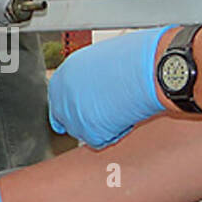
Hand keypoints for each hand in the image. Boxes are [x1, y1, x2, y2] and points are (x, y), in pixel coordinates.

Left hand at [48, 28, 172, 148]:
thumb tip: (90, 87)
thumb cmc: (128, 61)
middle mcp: (62, 98)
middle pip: (66, 119)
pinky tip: (124, 116)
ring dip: (100, 125)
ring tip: (119, 107)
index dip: (73, 106)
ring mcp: (73, 117)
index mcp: (62, 77)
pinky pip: (100, 140)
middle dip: (84, 119)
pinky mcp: (88, 133)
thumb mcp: (97, 62)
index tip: (81, 111)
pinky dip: (114, 133)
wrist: (143, 70)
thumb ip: (86, 78)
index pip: (58, 100)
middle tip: (106, 111)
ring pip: (83, 132)